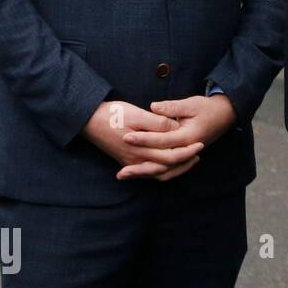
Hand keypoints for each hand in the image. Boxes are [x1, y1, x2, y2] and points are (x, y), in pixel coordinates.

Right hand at [83, 100, 202, 180]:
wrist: (87, 119)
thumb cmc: (113, 114)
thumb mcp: (137, 114)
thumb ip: (158, 124)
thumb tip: (176, 129)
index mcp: (141, 149)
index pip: (171, 156)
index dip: (187, 151)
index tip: (200, 143)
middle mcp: (136, 160)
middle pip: (167, 168)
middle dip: (185, 161)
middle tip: (198, 152)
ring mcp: (130, 163)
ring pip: (157, 173)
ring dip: (175, 169)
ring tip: (189, 160)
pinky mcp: (126, 160)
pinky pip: (148, 171)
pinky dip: (161, 170)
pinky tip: (169, 164)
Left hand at [119, 95, 236, 179]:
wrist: (225, 116)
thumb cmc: (207, 108)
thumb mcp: (191, 103)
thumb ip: (172, 107)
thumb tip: (153, 106)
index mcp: (189, 136)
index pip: (163, 141)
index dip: (144, 139)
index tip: (126, 136)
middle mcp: (187, 150)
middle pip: (162, 163)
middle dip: (140, 165)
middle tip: (120, 166)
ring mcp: (186, 156)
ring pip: (165, 171)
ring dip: (144, 174)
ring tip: (124, 174)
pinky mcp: (183, 158)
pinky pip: (168, 171)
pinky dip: (153, 173)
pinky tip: (137, 172)